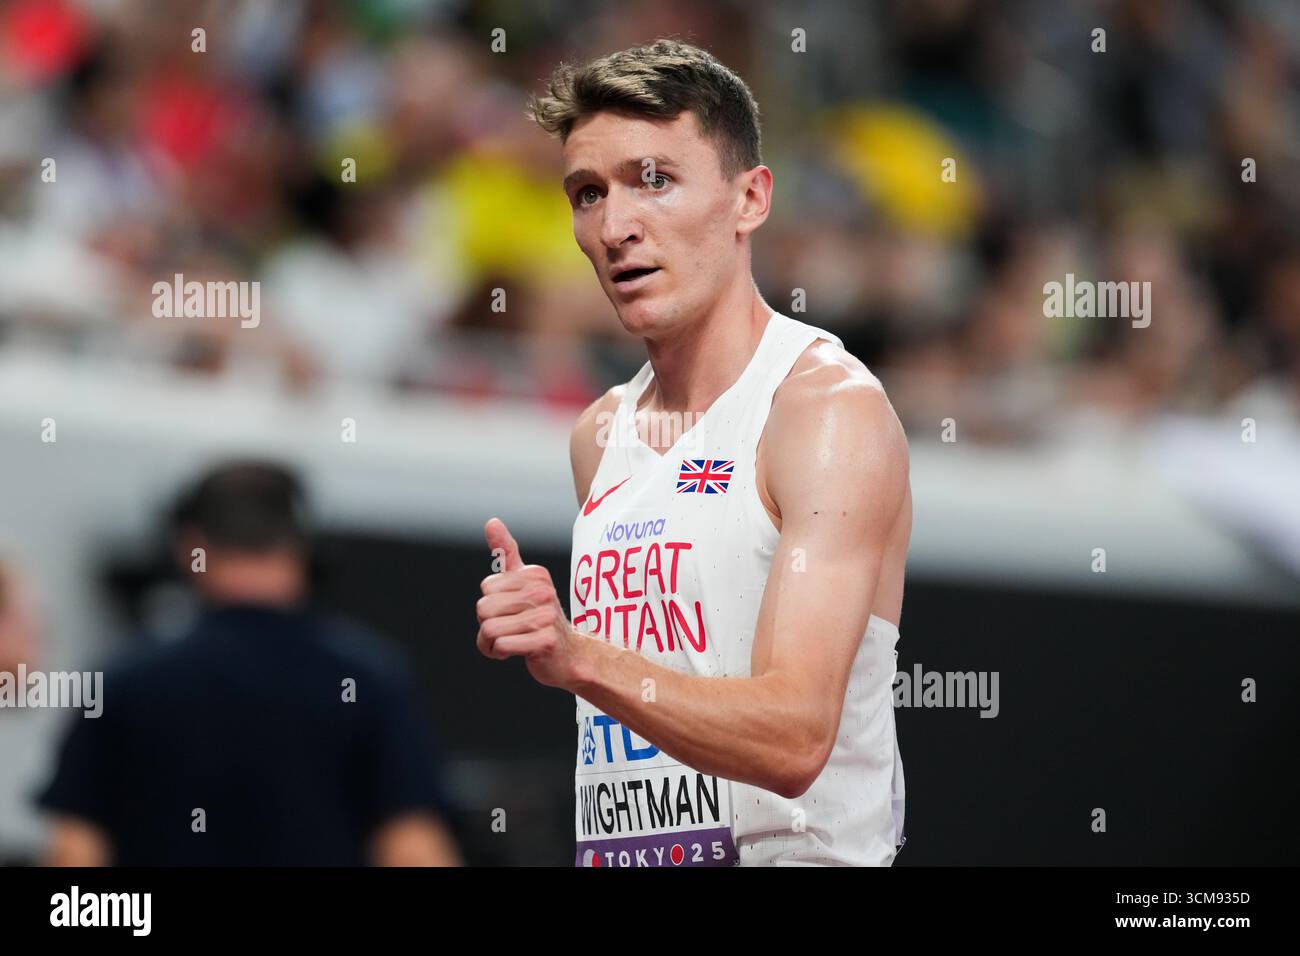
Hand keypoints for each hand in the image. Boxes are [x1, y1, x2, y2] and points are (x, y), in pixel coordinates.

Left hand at [476, 517, 585, 689]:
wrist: (568, 655)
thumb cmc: (540, 617)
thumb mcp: (523, 582)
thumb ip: (506, 552)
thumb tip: (491, 521)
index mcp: (535, 574)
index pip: (486, 587)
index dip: (490, 604)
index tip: (509, 611)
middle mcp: (542, 591)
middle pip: (484, 609)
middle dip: (488, 625)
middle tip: (508, 629)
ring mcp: (546, 616)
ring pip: (490, 629)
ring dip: (492, 642)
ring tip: (510, 641)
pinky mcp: (545, 641)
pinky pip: (501, 646)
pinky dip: (500, 652)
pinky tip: (514, 652)